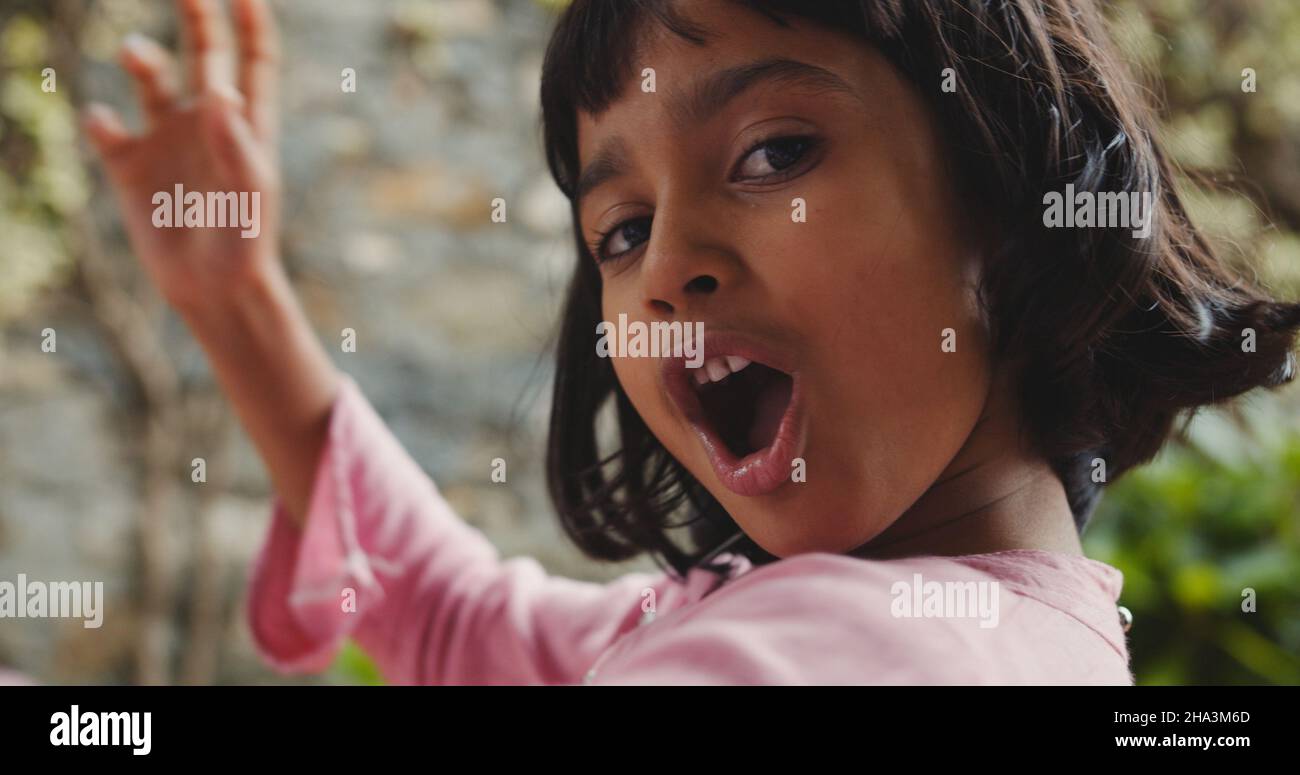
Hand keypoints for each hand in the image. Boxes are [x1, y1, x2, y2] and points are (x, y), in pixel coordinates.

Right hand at [84, 0, 281, 314]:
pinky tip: (105, 124)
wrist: (214, 289)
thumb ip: (237, 142)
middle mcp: (206, 122)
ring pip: (150, 79)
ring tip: (135, 54)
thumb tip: (220, 89)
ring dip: (140, 58)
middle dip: (195, 15)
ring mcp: (168, 141)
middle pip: (203, 53)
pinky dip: (99, 118)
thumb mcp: (250, 193)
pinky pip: (107, 128)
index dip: (251, 22)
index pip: (254, 59)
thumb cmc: (244, 241)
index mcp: (247, 124)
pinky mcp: (132, 167)